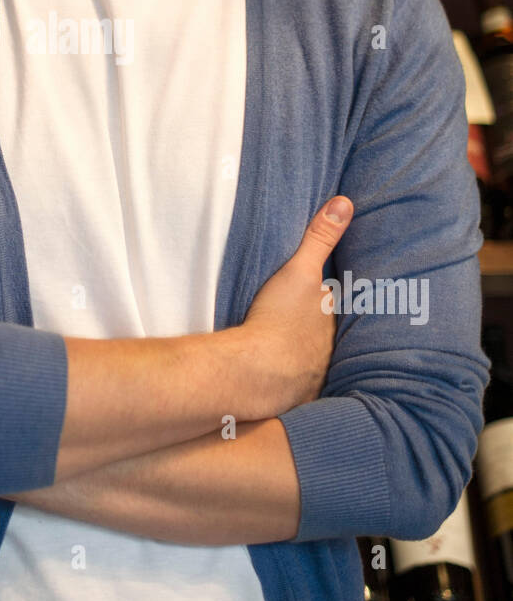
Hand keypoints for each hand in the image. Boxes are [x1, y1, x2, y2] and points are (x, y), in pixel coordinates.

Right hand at [237, 196, 353, 420]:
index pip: (338, 303)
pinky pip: (300, 386)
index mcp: (333, 318)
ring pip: (317, 359)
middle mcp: (332, 348)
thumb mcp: (299, 271)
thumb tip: (345, 203)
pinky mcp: (298, 397)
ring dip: (309, 355)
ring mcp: (317, 374)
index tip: (326, 292)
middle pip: (330, 332)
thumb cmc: (278, 320)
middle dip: (323, 328)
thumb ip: (320, 238)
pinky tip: (285, 381)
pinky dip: (295, 382)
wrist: (256, 373)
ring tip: (296, 350)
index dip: (331, 297)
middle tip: (305, 321)